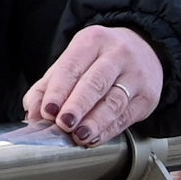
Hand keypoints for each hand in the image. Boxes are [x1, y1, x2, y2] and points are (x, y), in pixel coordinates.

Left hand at [25, 24, 165, 146]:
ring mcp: (136, 75)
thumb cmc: (99, 59)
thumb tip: (32, 114)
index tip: (47, 111)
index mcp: (92, 41)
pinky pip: (126, 117)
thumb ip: (47, 87)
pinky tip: (94, 138)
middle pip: (95, 82)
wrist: (144, 48)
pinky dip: (108, 130)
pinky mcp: (148, 97)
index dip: (58, 91)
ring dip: (94, 122)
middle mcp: (117, 54)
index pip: (72, 67)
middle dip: (77, 105)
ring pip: (114, 101)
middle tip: (64, 123)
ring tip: (78, 135)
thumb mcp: (72, 61)